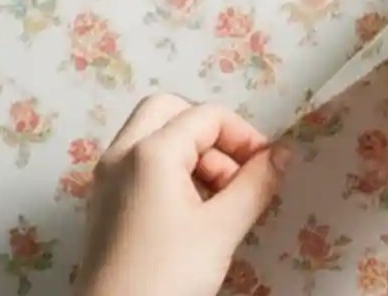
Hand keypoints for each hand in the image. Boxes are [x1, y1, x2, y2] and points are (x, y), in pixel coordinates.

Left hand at [74, 94, 291, 295]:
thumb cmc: (168, 276)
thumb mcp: (222, 229)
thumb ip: (256, 183)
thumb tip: (282, 153)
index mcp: (149, 152)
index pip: (207, 116)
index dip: (245, 136)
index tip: (267, 169)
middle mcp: (121, 154)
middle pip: (171, 111)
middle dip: (211, 135)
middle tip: (235, 174)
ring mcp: (107, 179)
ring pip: (154, 138)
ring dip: (192, 154)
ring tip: (219, 201)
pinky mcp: (104, 204)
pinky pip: (141, 165)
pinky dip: (171, 173)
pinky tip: (193, 214)